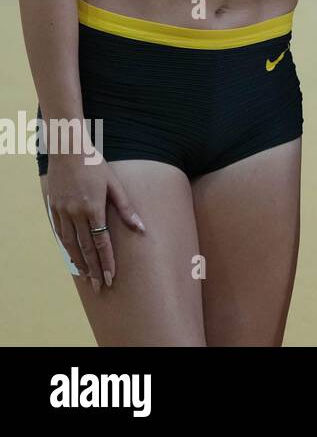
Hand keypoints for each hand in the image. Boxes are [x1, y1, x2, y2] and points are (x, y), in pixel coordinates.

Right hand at [46, 154, 145, 291]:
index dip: (106, 262)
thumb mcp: (115, 184)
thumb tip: (141, 228)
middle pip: (85, 248)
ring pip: (70, 244)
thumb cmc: (95, 165)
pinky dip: (66, 248)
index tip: (110, 278)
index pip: (101, 243)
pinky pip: (60, 233)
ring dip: (79, 262)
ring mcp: (63, 212)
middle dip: (93, 269)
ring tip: (86, 276)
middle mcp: (76, 214)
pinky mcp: (54, 208)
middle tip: (99, 286)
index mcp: (94, 208)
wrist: (67, 151)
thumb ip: (126, 208)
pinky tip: (72, 256)